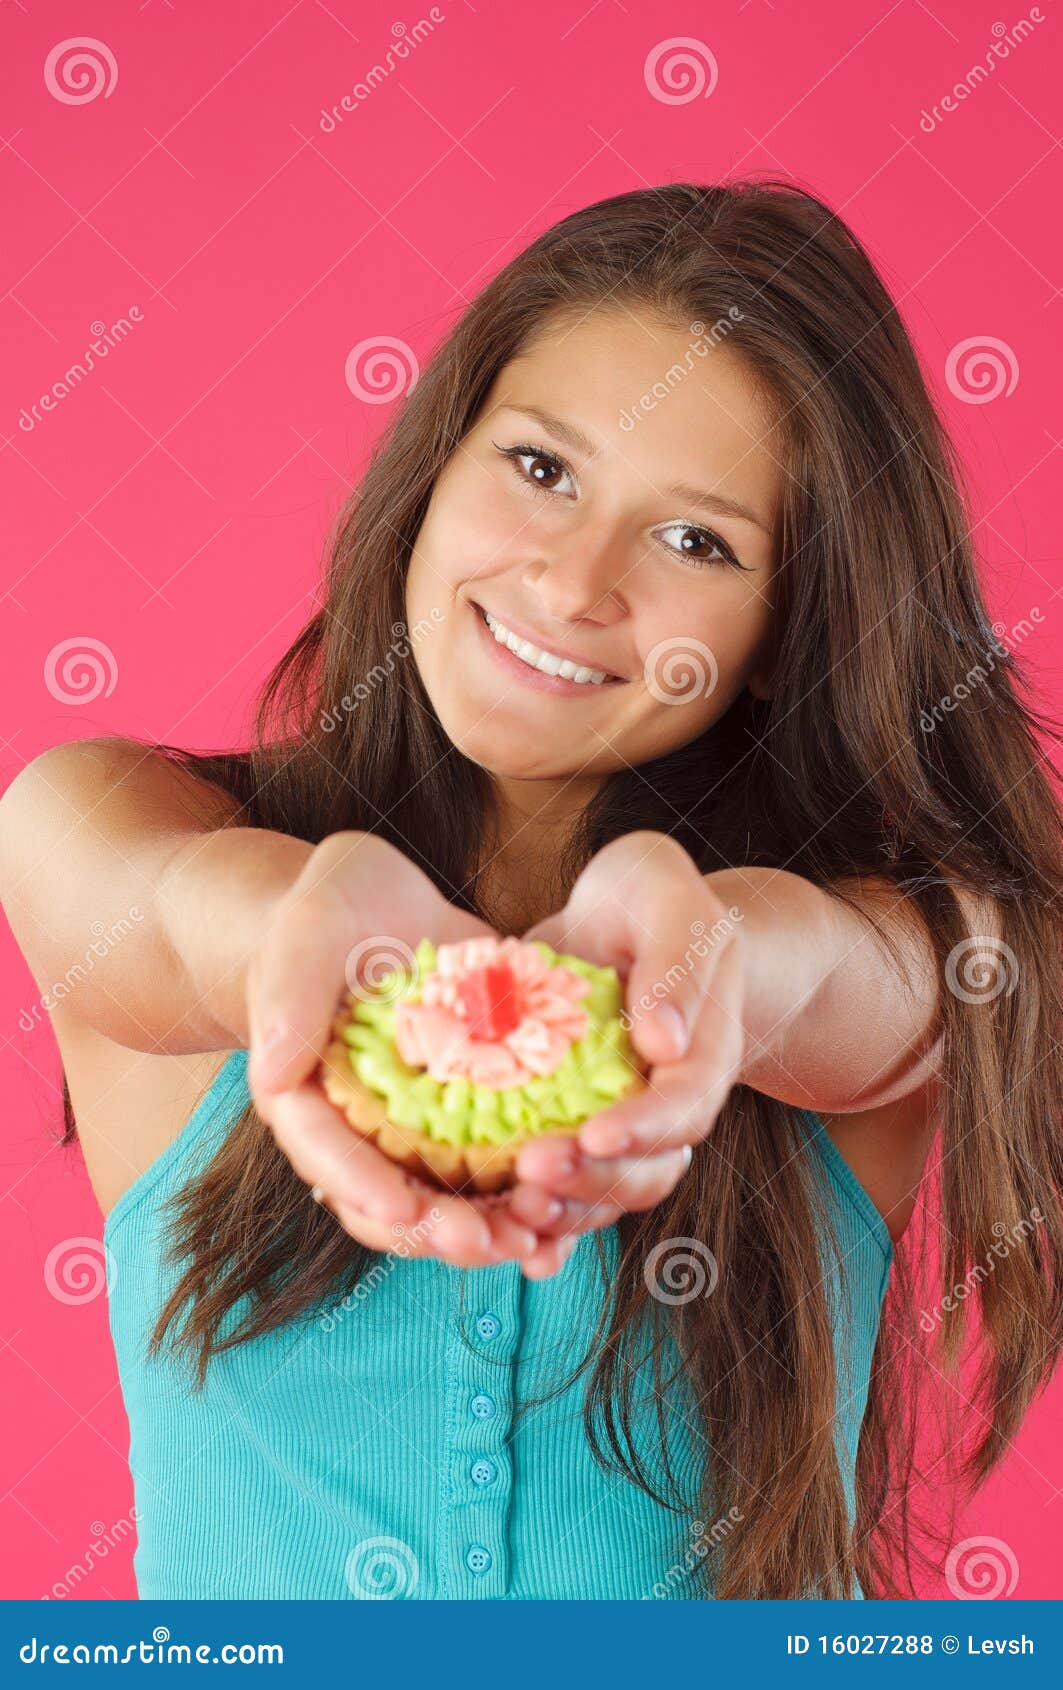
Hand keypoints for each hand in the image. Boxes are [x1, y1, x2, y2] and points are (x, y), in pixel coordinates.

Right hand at [245, 831, 575, 1276]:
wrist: (377, 901)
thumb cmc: (326, 910)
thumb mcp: (305, 933)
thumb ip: (288, 996)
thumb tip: (275, 1070)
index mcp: (306, 1099)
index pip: (326, 1156)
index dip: (364, 1188)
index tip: (406, 1211)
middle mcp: (360, 1128)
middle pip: (390, 1203)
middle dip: (438, 1230)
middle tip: (493, 1242)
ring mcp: (416, 1127)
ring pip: (448, 1200)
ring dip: (490, 1227)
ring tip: (539, 1239)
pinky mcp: (468, 1113)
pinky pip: (494, 1168)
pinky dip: (525, 1196)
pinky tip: (567, 1217)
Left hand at [507, 832, 746, 1236]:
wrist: (624, 922)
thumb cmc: (649, 898)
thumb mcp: (663, 895)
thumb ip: (674, 958)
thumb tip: (665, 1039)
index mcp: (702, 1050)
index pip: (685, 1103)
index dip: (645, 1127)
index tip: (596, 1133)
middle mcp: (667, 1102)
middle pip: (650, 1167)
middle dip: (595, 1180)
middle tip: (533, 1171)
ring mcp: (623, 1125)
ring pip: (609, 1192)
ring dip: (566, 1211)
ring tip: (513, 1210)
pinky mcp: (576, 1132)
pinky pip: (570, 1193)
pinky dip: (548, 1228)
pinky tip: (514, 1246)